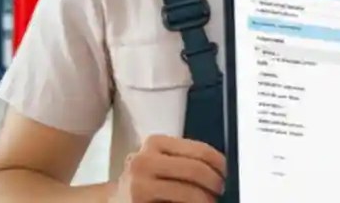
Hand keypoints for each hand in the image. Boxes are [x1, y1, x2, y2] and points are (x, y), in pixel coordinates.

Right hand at [110, 134, 226, 202]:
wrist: (112, 200)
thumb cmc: (144, 180)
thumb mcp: (160, 160)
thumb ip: (184, 159)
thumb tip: (222, 169)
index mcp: (155, 143)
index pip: (199, 150)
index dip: (219, 164)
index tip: (227, 174)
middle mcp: (145, 161)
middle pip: (196, 170)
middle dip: (215, 184)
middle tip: (221, 192)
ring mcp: (140, 185)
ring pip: (189, 192)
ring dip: (206, 200)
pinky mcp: (140, 202)